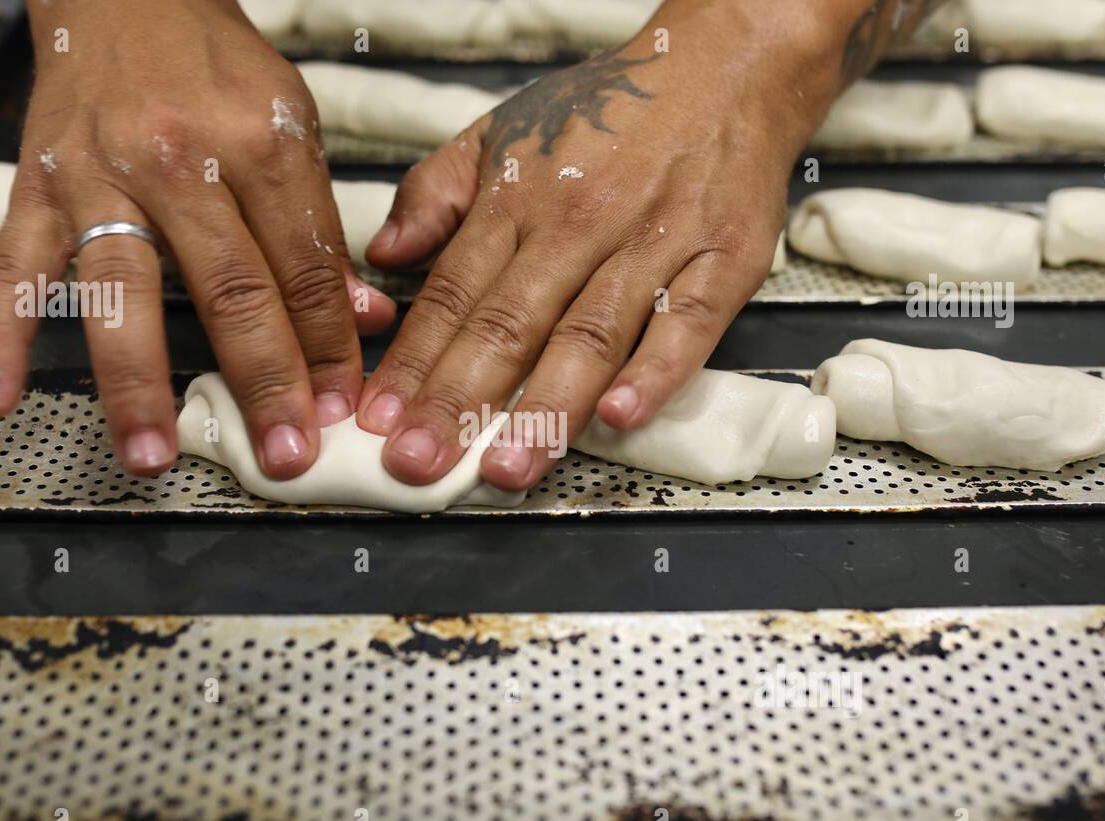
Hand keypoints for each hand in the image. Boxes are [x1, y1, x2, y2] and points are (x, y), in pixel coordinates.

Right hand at [0, 0, 394, 477]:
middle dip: (263, 381)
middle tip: (284, 453)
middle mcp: (179, 162)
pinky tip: (0, 397)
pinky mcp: (37, 186)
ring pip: (120, 292)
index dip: (328, 347)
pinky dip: (1, 336)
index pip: (305, 268)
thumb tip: (362, 318)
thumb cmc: (217, 68)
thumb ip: (321, 229)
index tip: (341, 407)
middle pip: (229, 290)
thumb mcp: (294, 127)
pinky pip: (13, 270)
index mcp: (258, 144)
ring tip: (152, 455)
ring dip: (137, 384)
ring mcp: (99, 177)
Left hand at [357, 1, 838, 491]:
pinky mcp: (723, 262)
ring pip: (589, 336)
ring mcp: (654, 245)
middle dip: (459, 401)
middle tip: (421, 464)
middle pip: (510, 325)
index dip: (414, 363)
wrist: (725, 69)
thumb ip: (435, 193)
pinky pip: (687, 325)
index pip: (453, 294)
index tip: (380, 421)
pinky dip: (655, 373)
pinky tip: (620, 416)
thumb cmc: (608, 111)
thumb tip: (383, 257)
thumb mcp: (502, 131)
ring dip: (544, 408)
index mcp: (518, 200)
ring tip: (506, 468)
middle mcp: (579, 225)